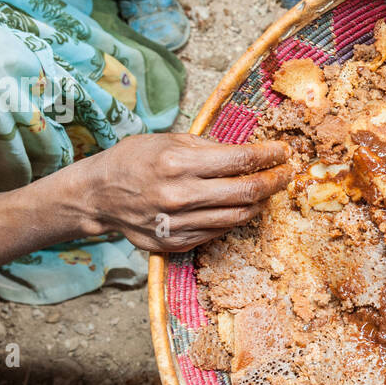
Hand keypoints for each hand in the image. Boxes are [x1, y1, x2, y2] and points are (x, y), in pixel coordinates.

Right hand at [75, 134, 291, 250]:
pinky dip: (235, 217)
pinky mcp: (177, 243)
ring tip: (268, 190)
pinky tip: (241, 206)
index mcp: (177, 164)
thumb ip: (208, 147)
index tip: (283, 152)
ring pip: (238, 217)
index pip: (239, 160)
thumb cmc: (134, 161)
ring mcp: (179, 224)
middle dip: (275, 180)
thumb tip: (247, 151)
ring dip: (260, 202)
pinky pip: (219, 231)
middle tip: (287, 173)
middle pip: (246, 192)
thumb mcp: (167, 141)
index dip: (268, 156)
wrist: (98, 196)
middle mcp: (179, 196)